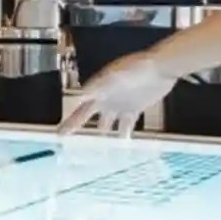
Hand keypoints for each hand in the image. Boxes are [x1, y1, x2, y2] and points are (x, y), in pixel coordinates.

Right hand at [59, 53, 177, 136]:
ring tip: (96, 151)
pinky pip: (126, 125)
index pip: (80, 109)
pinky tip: (122, 144)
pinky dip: (123, 135)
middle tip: (70, 142)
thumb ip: (96, 87)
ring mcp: (120, 104)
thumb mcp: (112, 77)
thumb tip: (78, 97)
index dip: (70, 121)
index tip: (60, 133)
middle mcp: (106, 99)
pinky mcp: (135, 108)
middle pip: (89, 117)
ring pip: (107, 123)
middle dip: (79, 127)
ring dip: (102, 134)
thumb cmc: (135, 68)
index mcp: (98, 91)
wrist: (160, 68)